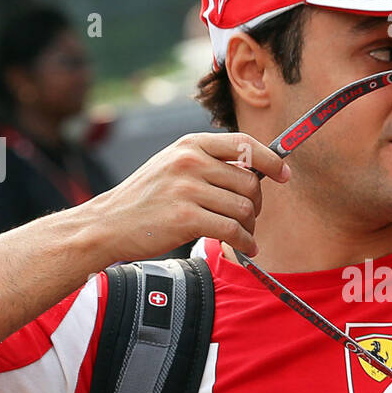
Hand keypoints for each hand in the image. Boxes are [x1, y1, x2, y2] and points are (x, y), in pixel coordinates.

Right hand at [89, 131, 288, 262]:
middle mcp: (189, 162)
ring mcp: (187, 189)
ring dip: (250, 226)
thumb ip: (208, 164)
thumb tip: (255, 171)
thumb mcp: (172, 166)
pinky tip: (245, 248)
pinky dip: (245, 242)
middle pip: (249, 182)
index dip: (270, 159)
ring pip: (244, 208)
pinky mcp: (186, 218)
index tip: (284, 174)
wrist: (107, 224)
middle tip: (249, 218)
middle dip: (256, 204)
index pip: (244, 144)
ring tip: (244, 235)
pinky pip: (232, 230)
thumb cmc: (145, 199)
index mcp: (190, 145)